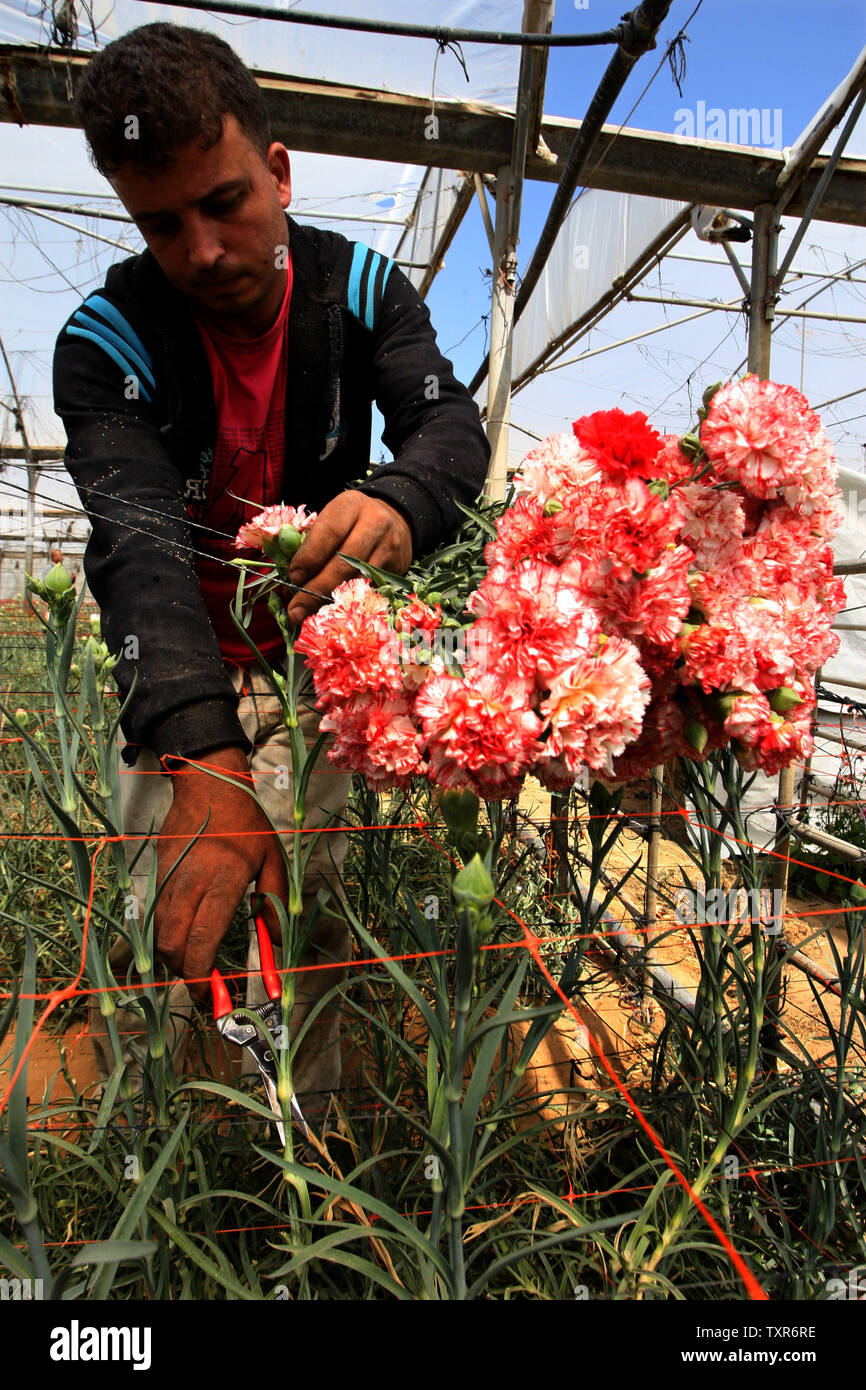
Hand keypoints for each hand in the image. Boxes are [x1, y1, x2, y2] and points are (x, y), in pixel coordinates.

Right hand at [154, 746, 286, 996]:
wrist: (208, 786)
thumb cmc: (247, 824)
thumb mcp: (273, 860)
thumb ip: (275, 903)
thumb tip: (278, 945)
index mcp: (221, 883)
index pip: (201, 942)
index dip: (202, 976)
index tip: (213, 995)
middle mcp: (189, 885)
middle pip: (171, 947)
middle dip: (185, 974)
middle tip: (206, 984)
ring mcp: (168, 881)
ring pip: (158, 936)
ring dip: (174, 958)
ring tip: (197, 963)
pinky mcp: (157, 876)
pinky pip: (155, 918)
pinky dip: (166, 937)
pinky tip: (185, 938)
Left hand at [285, 491, 412, 625]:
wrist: (395, 521)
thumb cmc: (351, 523)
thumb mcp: (331, 519)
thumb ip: (309, 542)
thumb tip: (289, 579)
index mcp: (350, 505)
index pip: (329, 532)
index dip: (310, 557)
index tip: (293, 577)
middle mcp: (374, 523)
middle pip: (344, 562)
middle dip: (317, 588)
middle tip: (296, 608)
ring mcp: (389, 547)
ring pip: (358, 581)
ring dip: (330, 602)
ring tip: (309, 615)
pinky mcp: (397, 568)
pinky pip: (370, 591)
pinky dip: (348, 604)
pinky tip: (332, 613)